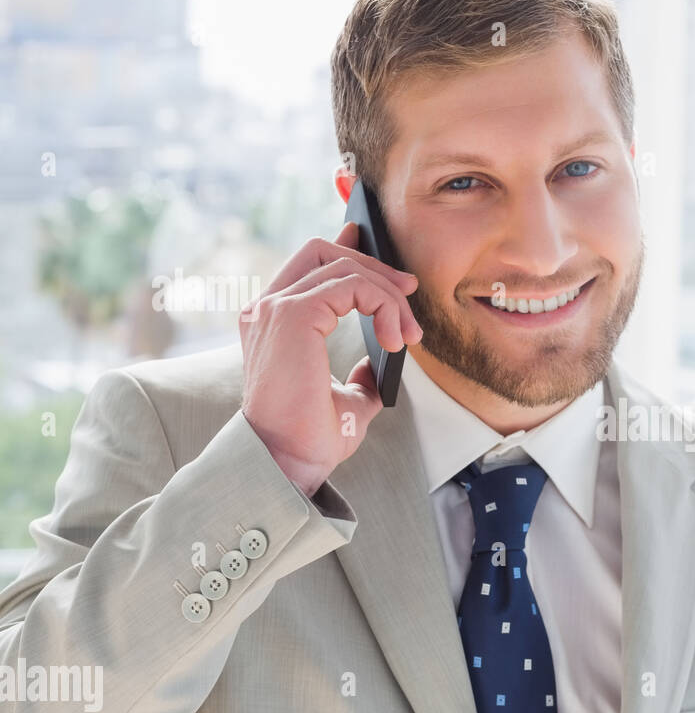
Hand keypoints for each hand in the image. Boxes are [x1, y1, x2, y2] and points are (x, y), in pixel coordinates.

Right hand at [239, 222, 422, 495]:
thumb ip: (360, 374)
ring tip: (408, 334)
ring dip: (387, 295)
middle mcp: (266, 309)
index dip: (349, 250)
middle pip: (324, 253)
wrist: (291, 463)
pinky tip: (396, 338)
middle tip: (409, 294)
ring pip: (343, 268)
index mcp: (272, 323)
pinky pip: (351, 285)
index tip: (391, 267)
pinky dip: (383, 304)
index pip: (308, 265)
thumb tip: (379, 362)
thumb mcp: (347, 399)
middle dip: (374, 268)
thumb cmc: (310, 438)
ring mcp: (275, 309)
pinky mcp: (293, 315)